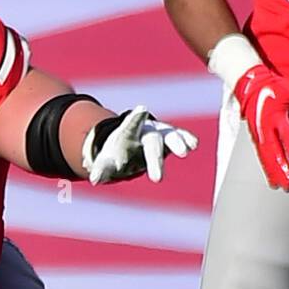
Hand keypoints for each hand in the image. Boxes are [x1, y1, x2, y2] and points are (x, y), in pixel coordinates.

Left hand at [82, 107, 198, 183]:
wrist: (129, 145)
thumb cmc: (116, 154)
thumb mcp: (106, 163)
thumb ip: (102, 169)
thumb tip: (95, 179)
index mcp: (127, 135)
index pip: (130, 128)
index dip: (134, 120)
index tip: (141, 109)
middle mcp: (145, 132)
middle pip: (152, 142)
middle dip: (155, 159)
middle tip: (157, 179)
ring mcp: (160, 134)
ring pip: (169, 137)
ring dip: (177, 143)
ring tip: (186, 151)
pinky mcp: (170, 140)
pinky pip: (180, 138)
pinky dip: (187, 140)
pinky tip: (193, 144)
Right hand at [233, 65, 288, 189]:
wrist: (249, 87)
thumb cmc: (273, 89)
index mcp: (274, 113)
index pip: (283, 128)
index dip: (288, 139)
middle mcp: (265, 127)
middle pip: (273, 150)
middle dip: (280, 166)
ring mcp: (259, 136)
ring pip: (266, 158)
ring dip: (274, 173)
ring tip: (282, 186)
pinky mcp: (257, 141)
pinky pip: (262, 158)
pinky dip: (268, 171)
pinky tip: (273, 182)